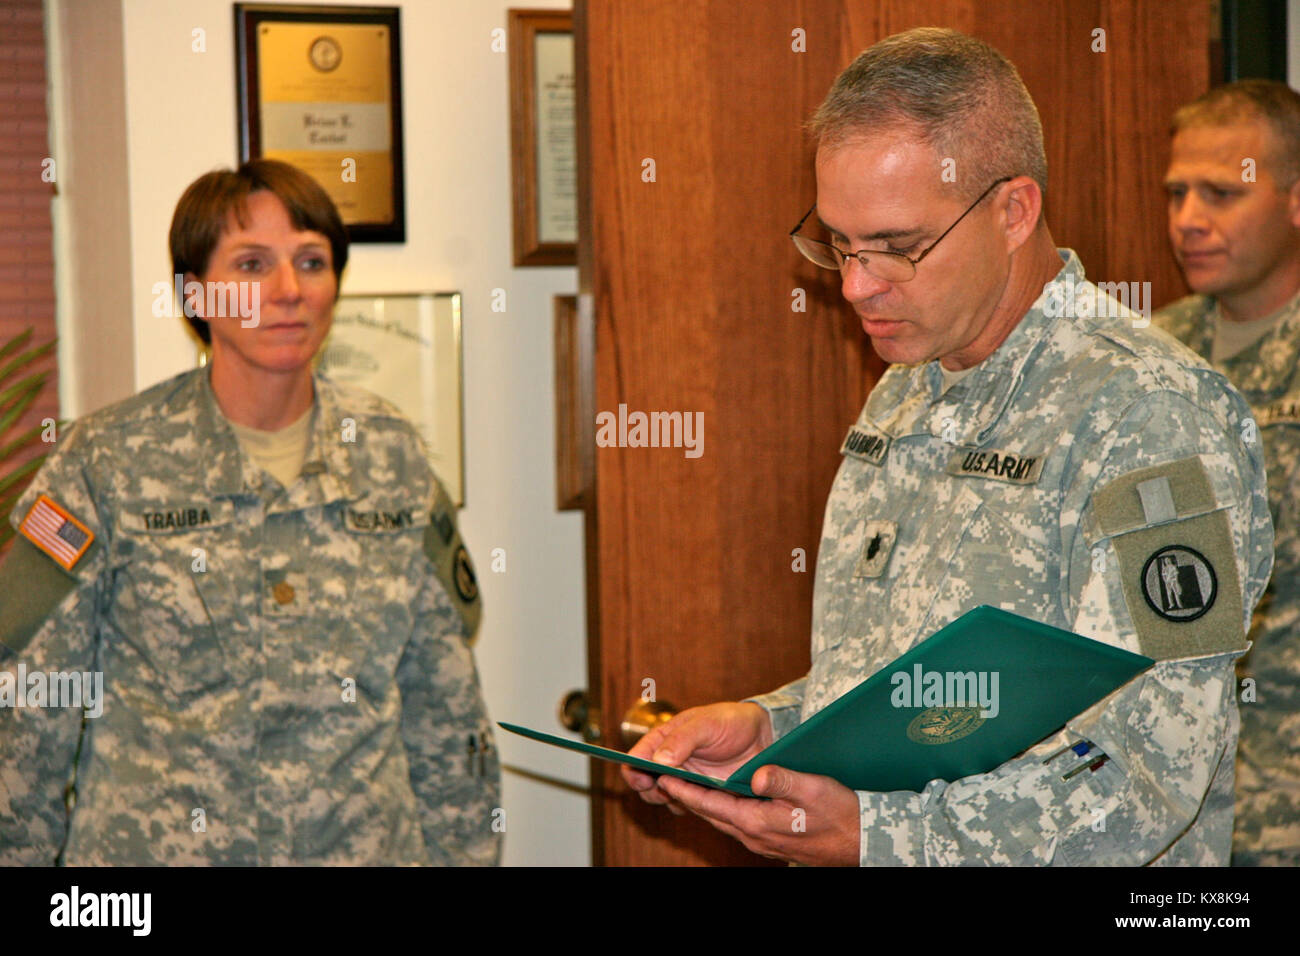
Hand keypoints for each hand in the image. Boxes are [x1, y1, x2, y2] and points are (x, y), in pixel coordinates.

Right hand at [621, 702, 772, 807]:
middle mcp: (670, 760)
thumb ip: (682, 739)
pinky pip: (685, 806)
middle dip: (650, 790)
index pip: (638, 756)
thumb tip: (658, 761)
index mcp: (665, 737)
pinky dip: (687, 807)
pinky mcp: (700, 794)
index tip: (642, 779)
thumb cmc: (732, 722)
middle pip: (645, 781)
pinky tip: (702, 801)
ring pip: (663, 796)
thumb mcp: (707, 723)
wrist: (763, 737)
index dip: (634, 770)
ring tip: (686, 794)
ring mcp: (685, 778)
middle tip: (667, 790)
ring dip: (669, 800)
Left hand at [658, 765, 860, 865]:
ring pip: (723, 820)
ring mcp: (762, 841)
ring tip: (685, 788)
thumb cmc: (839, 812)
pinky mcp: (771, 840)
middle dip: (687, 798)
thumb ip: (783, 780)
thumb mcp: (813, 789)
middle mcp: (754, 835)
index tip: (663, 779)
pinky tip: (722, 800)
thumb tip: (755, 774)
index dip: (686, 790)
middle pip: (711, 814)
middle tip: (663, 780)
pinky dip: (722, 810)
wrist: (861, 840)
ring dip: (703, 805)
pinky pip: (737, 824)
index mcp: (758, 821)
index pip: (712, 804)